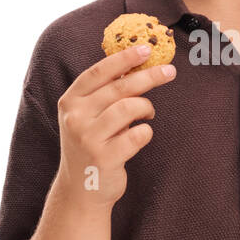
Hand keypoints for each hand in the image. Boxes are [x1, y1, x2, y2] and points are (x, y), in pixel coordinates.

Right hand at [55, 43, 175, 207]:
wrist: (80, 190)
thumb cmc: (91, 145)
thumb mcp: (88, 117)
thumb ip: (105, 94)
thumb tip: (135, 65)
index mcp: (70, 102)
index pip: (98, 72)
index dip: (123, 58)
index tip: (146, 49)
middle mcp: (76, 118)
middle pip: (119, 87)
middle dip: (148, 76)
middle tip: (169, 72)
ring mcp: (88, 138)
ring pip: (129, 107)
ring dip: (146, 108)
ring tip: (148, 113)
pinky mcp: (104, 157)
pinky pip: (138, 134)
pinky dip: (146, 132)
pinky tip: (141, 135)